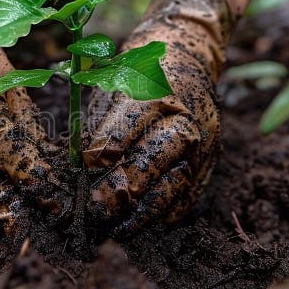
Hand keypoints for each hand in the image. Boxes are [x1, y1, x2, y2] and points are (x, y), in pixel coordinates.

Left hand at [83, 0, 232, 237]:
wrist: (187, 59)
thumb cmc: (137, 74)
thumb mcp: (112, 84)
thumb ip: (98, 122)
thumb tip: (78, 166)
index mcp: (157, 90)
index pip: (132, 120)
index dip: (107, 145)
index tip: (85, 165)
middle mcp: (186, 118)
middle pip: (155, 157)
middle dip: (122, 186)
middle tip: (95, 209)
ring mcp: (203, 144)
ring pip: (174, 183)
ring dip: (143, 211)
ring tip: (116, 229)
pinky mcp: (209, 165)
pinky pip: (188, 196)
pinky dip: (164, 214)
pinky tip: (141, 225)